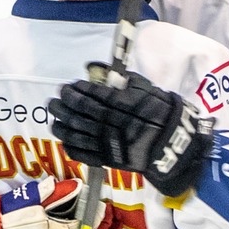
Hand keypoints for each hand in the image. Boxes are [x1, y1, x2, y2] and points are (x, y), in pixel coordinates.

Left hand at [49, 73, 212, 199]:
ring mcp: (109, 143)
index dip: (76, 90)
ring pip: (78, 133)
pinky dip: (72, 147)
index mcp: (121, 104)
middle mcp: (112, 123)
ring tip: (54, 118)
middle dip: (64, 106)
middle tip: (53, 101)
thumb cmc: (162, 113)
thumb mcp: (146, 89)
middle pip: (80, 113)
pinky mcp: (110, 160)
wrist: (174, 145)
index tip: (68, 86)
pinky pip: (85, 154)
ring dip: (63, 125)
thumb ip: (123, 80)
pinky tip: (64, 140)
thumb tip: (98, 68)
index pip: (92, 95)